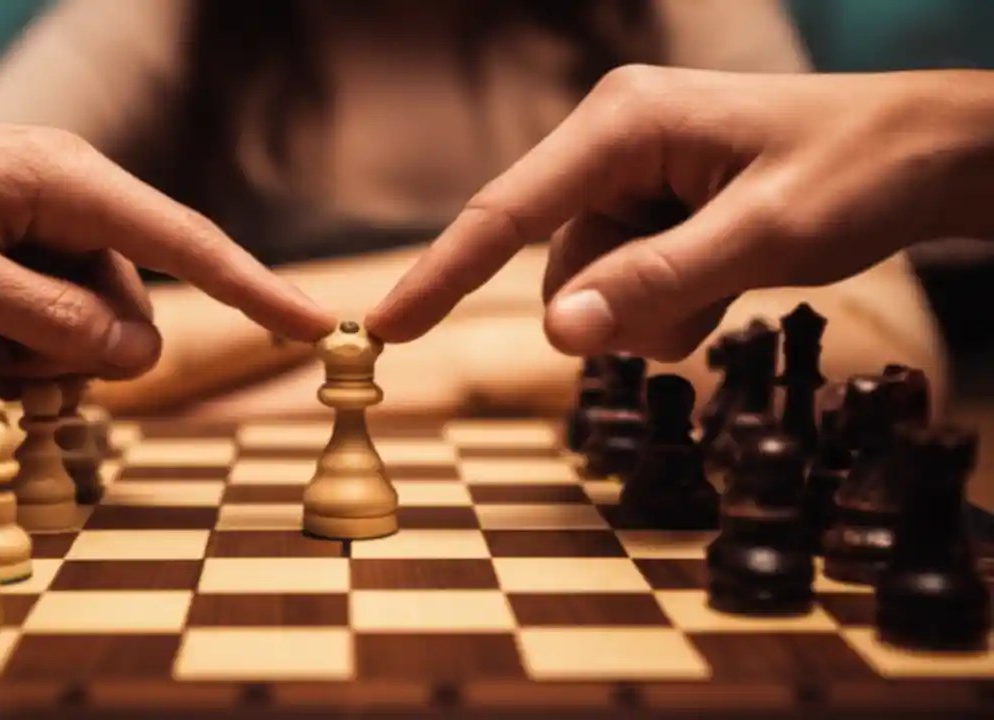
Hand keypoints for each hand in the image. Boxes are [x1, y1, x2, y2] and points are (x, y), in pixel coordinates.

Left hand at [0, 93, 333, 378]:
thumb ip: (48, 320)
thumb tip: (139, 354)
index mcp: (68, 183)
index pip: (186, 242)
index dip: (255, 289)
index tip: (316, 326)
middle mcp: (72, 199)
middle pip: (133, 305)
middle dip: (79, 355)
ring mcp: (48, 225)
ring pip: (95, 323)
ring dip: (41, 358)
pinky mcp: (24, 249)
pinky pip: (59, 316)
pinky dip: (24, 347)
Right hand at [367, 67, 993, 359]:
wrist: (931, 154)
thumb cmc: (857, 170)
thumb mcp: (760, 235)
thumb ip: (652, 285)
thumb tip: (556, 333)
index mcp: (622, 123)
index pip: (506, 211)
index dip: (441, 275)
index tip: (381, 329)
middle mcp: (614, 142)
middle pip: (560, 263)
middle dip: (618, 306)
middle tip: (703, 300)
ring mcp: (635, 176)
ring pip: (596, 284)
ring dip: (654, 309)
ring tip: (730, 279)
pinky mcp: (657, 206)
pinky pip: (629, 283)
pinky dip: (671, 302)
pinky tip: (727, 276)